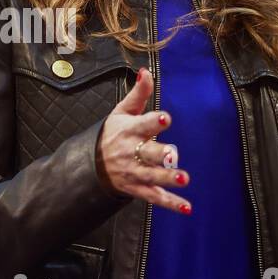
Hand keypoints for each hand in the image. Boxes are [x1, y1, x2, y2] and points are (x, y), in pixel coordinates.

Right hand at [95, 67, 190, 213]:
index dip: (154, 121)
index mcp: (130, 130)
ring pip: (153, 176)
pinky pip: (156, 197)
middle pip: (149, 153)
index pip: (144, 124)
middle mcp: (133, 152)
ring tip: (183, 179)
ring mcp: (135, 172)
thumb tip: (146, 71)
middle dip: (161, 154)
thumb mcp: (121, 112)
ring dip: (168, 178)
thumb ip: (138, 93)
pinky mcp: (139, 188)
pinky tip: (186, 207)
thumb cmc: (112, 133)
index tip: (165, 118)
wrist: (90, 163)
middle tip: (173, 154)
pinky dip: (171, 204)